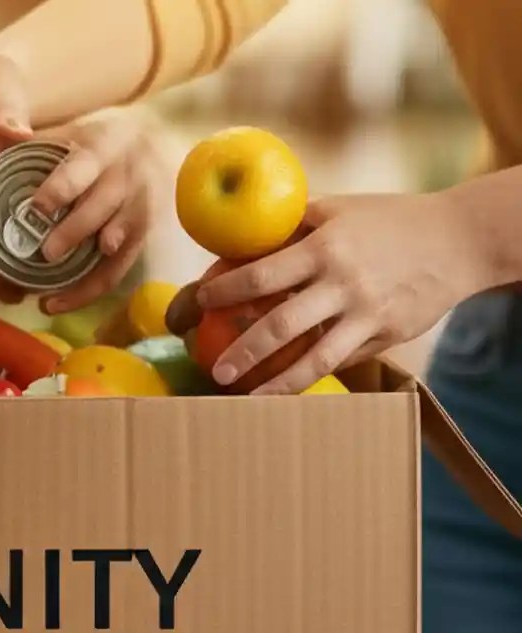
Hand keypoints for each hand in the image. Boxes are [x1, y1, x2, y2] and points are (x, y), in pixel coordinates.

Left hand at [29, 110, 170, 313]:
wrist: (152, 140)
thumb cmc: (93, 141)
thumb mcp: (66, 130)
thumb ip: (28, 137)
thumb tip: (0, 132)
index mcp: (104, 147)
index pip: (84, 167)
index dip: (62, 187)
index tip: (37, 207)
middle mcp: (128, 176)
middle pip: (103, 207)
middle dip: (75, 231)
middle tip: (46, 254)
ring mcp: (141, 208)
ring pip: (118, 246)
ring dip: (86, 276)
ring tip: (50, 299)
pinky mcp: (145, 235)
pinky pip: (121, 269)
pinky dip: (92, 289)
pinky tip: (62, 302)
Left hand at [179, 193, 488, 393]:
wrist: (457, 239)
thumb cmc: (388, 220)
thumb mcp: (338, 209)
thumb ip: (293, 225)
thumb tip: (238, 233)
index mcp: (325, 246)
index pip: (262, 273)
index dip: (226, 289)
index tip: (202, 300)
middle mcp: (343, 283)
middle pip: (280, 324)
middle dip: (243, 350)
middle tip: (215, 369)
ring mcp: (366, 314)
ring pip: (314, 358)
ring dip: (276, 382)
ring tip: (246, 396)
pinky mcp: (386, 335)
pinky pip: (341, 361)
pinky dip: (312, 377)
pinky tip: (287, 389)